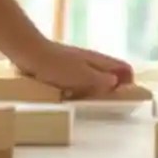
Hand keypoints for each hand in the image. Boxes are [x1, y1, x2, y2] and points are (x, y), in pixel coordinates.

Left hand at [12, 39, 133, 99]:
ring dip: (93, 91)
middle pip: (111, 75)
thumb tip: (115, 82)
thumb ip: (100, 80)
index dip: (128, 83)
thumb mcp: (81, 75)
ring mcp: (79, 64)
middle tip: (99, 103)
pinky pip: (79, 82)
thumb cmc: (57, 65)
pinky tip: (69, 97)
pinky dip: (78, 90)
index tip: (119, 98)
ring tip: (83, 102)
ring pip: (94, 80)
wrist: (30, 53)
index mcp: (99, 60)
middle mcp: (92, 61)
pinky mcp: (66, 69)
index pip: (124, 68)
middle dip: (110, 90)